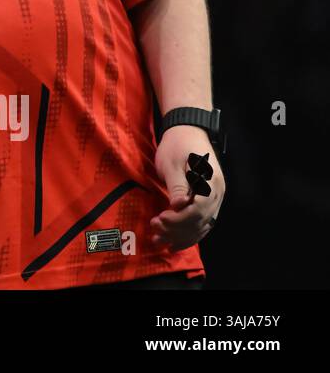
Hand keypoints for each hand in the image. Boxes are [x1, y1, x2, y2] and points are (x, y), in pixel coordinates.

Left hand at [150, 124, 224, 250]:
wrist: (187, 130)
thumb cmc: (177, 145)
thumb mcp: (172, 163)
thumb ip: (177, 185)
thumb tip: (179, 206)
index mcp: (209, 183)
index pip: (197, 211)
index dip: (178, 220)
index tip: (160, 219)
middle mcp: (217, 194)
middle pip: (200, 221)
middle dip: (176, 230)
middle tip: (155, 229)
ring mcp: (215, 198)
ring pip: (202, 225)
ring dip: (181, 236)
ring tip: (160, 240)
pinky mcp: (209, 201)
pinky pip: (202, 223)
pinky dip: (189, 234)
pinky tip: (175, 242)